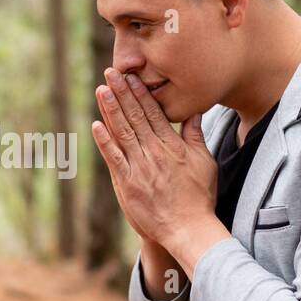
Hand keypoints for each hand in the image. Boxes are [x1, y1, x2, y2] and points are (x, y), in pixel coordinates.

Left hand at [91, 68, 224, 264]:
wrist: (188, 228)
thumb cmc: (199, 197)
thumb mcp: (204, 162)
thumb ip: (195, 136)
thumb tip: (193, 112)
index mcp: (172, 146)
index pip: (154, 113)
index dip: (141, 93)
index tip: (132, 76)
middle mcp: (154, 152)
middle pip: (136, 116)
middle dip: (122, 92)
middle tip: (111, 72)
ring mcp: (139, 167)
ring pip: (122, 132)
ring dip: (111, 109)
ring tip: (102, 89)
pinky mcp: (127, 184)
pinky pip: (113, 158)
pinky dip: (104, 141)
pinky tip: (96, 125)